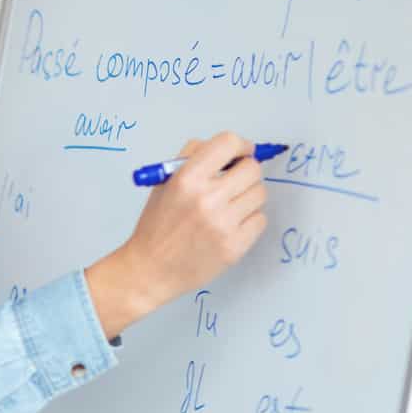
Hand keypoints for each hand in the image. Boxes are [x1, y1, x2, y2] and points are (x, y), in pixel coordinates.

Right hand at [85, 131, 268, 340]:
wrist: (151, 268)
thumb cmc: (157, 225)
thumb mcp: (163, 183)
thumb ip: (191, 158)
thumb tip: (229, 149)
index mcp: (187, 178)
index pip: (229, 143)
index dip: (240, 145)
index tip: (242, 152)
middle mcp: (207, 199)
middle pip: (252, 169)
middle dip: (246, 171)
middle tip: (235, 180)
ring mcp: (224, 224)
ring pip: (260, 194)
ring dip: (248, 196)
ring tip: (229, 205)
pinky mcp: (235, 246)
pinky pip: (260, 219)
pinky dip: (249, 219)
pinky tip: (231, 224)